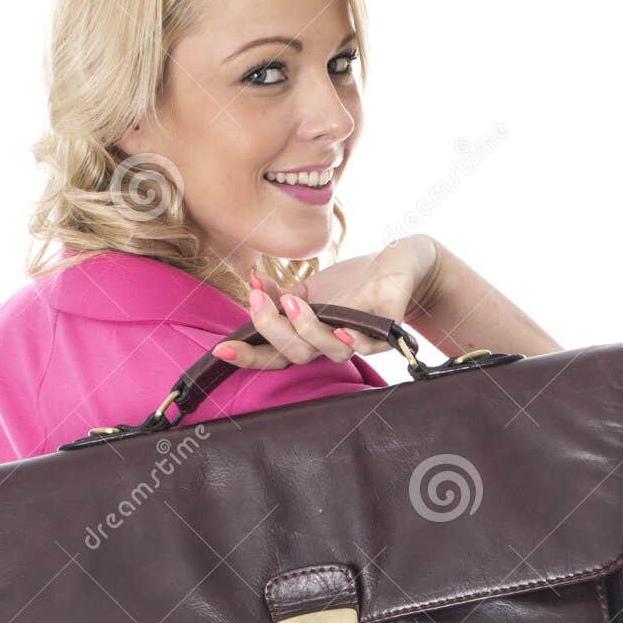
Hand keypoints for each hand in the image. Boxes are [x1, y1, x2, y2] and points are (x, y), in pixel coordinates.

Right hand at [210, 235, 439, 369]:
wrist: (401, 265)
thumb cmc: (353, 283)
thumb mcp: (310, 287)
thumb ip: (279, 294)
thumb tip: (252, 284)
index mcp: (308, 340)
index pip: (274, 357)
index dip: (248, 357)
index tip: (221, 348)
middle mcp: (331, 346)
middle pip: (296, 354)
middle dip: (272, 329)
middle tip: (257, 300)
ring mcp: (360, 341)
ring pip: (330, 351)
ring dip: (307, 328)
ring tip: (291, 301)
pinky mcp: (388, 331)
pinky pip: (370, 342)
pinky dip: (353, 336)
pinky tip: (340, 324)